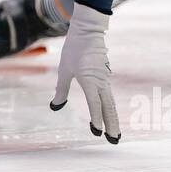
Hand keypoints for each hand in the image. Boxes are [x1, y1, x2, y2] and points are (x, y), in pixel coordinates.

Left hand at [49, 3, 119, 142]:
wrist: (88, 30)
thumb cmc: (74, 49)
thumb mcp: (64, 70)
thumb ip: (61, 90)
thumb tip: (55, 107)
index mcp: (90, 80)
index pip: (95, 105)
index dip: (97, 120)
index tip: (97, 133)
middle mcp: (101, 82)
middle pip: (109, 108)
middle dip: (112, 125)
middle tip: (114, 141)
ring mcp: (105, 79)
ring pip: (111, 103)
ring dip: (113, 119)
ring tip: (115, 134)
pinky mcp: (105, 77)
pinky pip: (109, 96)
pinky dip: (110, 108)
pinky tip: (109, 116)